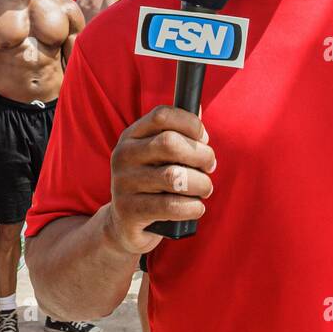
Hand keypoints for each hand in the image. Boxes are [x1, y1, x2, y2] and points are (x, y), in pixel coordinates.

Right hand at [104, 105, 216, 255]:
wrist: (125, 224)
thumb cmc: (153, 184)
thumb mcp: (159, 157)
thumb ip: (178, 133)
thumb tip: (199, 107)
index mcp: (131, 136)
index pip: (162, 115)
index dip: (190, 123)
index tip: (204, 138)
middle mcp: (123, 156)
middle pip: (170, 143)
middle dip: (201, 155)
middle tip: (210, 167)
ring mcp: (123, 184)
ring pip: (175, 177)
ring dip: (201, 184)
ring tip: (205, 189)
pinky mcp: (129, 212)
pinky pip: (172, 206)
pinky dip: (193, 207)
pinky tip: (196, 207)